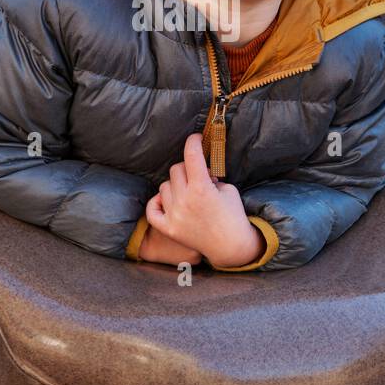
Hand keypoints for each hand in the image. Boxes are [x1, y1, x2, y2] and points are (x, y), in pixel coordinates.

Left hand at [145, 133, 265, 267]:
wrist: (231, 246)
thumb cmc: (233, 215)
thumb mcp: (227, 189)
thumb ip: (210, 176)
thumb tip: (198, 170)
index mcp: (201, 188)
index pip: (191, 155)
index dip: (193, 141)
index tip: (196, 138)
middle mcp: (184, 201)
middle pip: (176, 169)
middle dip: (188, 168)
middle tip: (199, 175)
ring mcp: (174, 215)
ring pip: (164, 186)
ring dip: (176, 185)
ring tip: (188, 193)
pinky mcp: (168, 228)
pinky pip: (152, 209)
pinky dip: (157, 202)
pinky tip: (167, 201)